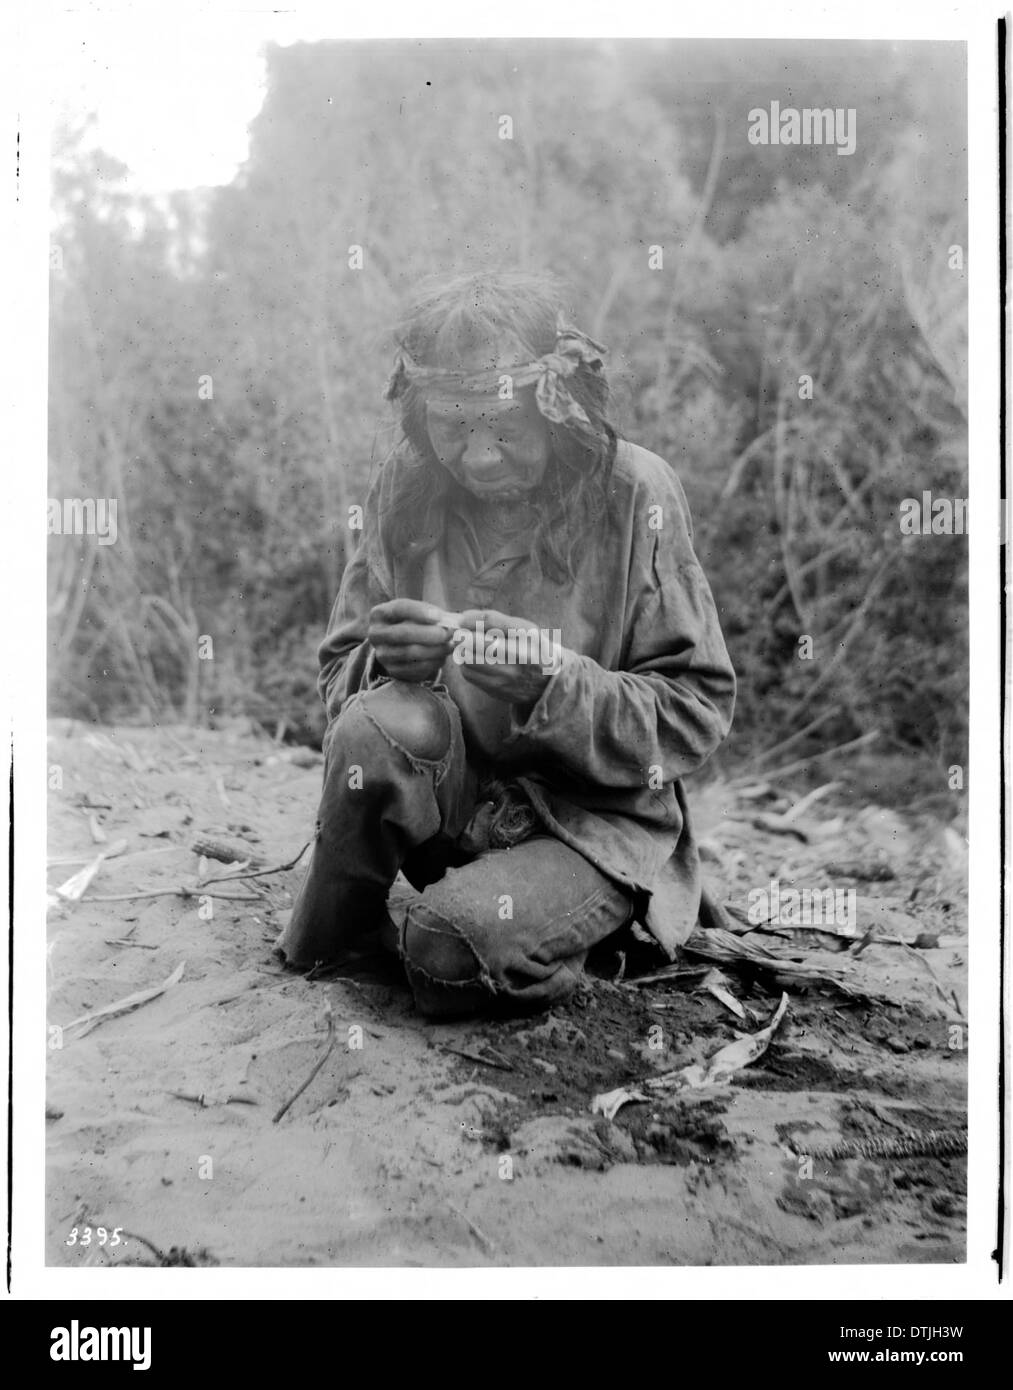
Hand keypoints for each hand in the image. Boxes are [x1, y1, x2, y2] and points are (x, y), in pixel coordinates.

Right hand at [367, 598, 455, 682]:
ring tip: (451, 644)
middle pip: (403, 634)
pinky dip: (433, 662)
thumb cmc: (415, 623)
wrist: (403, 645)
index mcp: (379, 613)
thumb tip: (456, 621)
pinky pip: (415, 668)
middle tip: (450, 633)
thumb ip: (437, 615)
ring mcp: (382, 654)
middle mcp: (375, 634)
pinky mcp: (392, 670)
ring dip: (435, 649)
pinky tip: (443, 656)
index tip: (440, 617)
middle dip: (430, 634)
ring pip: (410, 653)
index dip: (421, 612)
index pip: (399, 609)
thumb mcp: (421, 613)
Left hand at [452, 608, 567, 707]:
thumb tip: (463, 617)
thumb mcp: (523, 628)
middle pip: (476, 642)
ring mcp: (508, 675)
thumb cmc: (531, 648)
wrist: (547, 682)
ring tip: (468, 649)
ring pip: (468, 659)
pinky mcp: (498, 689)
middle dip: (463, 637)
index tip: (462, 621)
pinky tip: (475, 663)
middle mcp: (519, 655)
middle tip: (461, 635)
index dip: (471, 619)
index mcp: (527, 635)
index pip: (491, 621)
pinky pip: (469, 675)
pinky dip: (466, 666)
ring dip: (463, 652)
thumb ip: (495, 620)